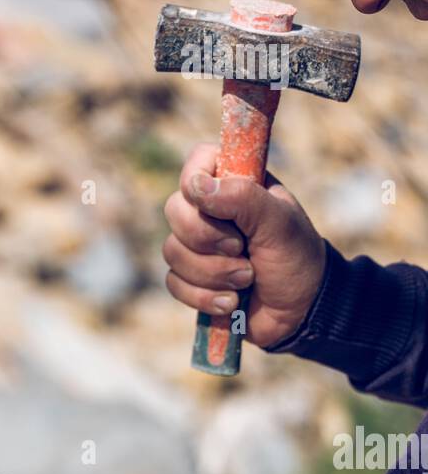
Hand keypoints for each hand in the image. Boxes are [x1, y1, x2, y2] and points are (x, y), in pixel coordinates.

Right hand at [163, 142, 326, 348]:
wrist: (300, 312)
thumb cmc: (296, 259)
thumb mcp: (279, 223)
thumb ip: (243, 197)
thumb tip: (195, 186)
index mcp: (235, 184)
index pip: (198, 162)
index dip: (197, 181)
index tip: (218, 204)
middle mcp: (211, 211)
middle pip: (175, 210)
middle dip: (208, 239)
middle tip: (242, 249)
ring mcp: (198, 247)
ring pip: (172, 252)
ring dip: (213, 273)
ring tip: (246, 280)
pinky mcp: (192, 280)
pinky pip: (174, 283)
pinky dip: (203, 297)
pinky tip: (231, 302)